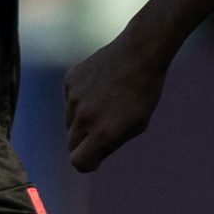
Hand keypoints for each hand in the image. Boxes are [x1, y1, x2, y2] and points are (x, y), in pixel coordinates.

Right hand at [64, 33, 168, 172]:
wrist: (140, 51)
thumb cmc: (144, 91)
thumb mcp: (138, 125)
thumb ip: (112, 144)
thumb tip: (92, 157)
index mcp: (103, 132)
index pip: (78, 161)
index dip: (87, 162)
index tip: (96, 155)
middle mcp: (84, 117)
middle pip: (72, 144)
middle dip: (85, 142)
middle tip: (104, 128)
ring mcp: (73, 98)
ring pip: (69, 122)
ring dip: (82, 119)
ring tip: (106, 102)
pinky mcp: (69, 80)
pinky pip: (69, 100)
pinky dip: (80, 98)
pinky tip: (99, 86)